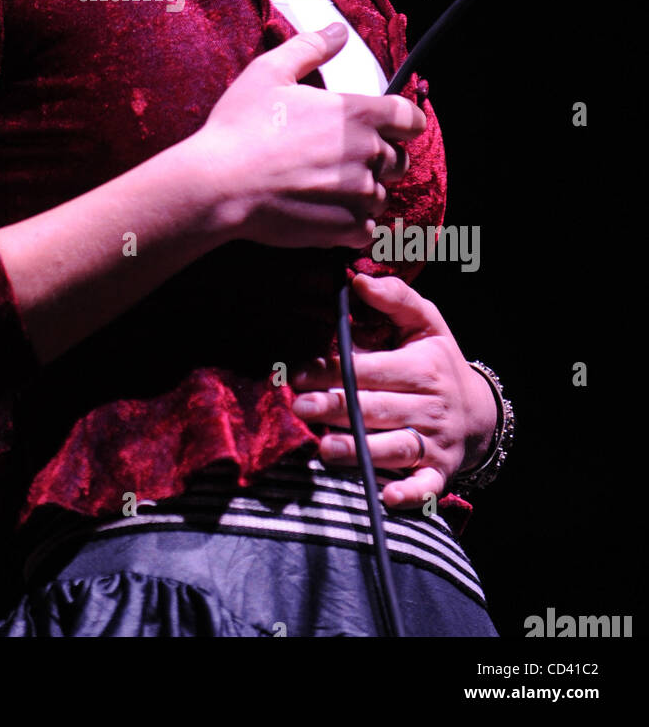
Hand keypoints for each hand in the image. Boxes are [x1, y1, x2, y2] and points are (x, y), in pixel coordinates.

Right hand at [195, 26, 425, 251]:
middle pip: (398, 160)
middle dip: (378, 158)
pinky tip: (321, 212)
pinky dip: (350, 224)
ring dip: (361, 193)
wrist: (216, 185)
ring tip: (323, 186)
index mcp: (356, 114)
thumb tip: (339, 30)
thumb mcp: (269, 72)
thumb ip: (310, 48)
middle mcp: (366, 154)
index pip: (412, 118)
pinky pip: (366, 229)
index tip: (386, 126)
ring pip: (380, 196)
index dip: (403, 122)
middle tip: (339, 157)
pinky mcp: (343, 228)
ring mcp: (357, 195)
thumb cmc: (240, 127)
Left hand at [288, 273, 498, 507]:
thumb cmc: (437, 360)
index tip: (300, 373)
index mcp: (422, 368)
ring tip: (325, 450)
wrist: (478, 410)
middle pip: (377, 409)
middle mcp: (430, 406)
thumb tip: (357, 280)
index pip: (372, 371)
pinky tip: (385, 498)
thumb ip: (394, 298)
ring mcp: (434, 442)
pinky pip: (426, 486)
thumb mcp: (425, 322)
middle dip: (337, 408)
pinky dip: (409, 494)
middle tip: (300, 407)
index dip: (335, 370)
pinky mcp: (439, 471)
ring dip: (360, 450)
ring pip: (394, 447)